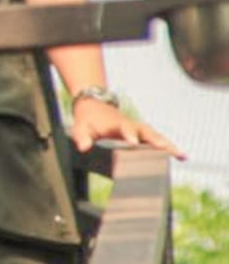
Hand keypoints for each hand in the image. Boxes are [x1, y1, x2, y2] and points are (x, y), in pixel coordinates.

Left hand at [70, 98, 184, 158]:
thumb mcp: (80, 127)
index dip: (129, 134)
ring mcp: (139, 130)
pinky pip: (157, 141)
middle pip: (146, 131)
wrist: (94, 106)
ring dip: (168, 145)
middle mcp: (131, 126)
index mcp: (116, 124)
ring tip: (181, 155)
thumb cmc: (87, 120)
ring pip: (155, 136)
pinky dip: (169, 148)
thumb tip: (84, 147)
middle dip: (155, 140)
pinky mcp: (143, 136)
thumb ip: (82, 137)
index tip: (133, 142)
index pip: (124, 128)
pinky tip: (183, 157)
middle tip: (165, 148)